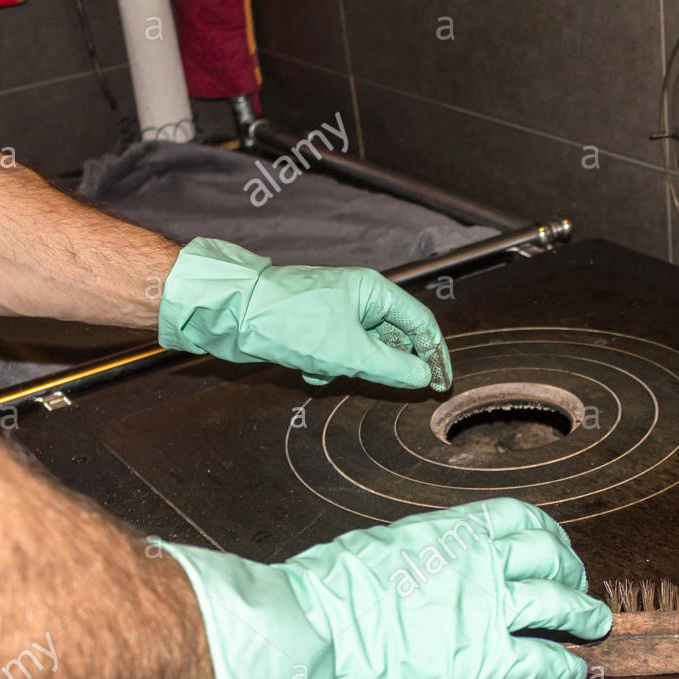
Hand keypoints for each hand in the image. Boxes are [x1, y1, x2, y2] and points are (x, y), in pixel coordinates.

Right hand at [83, 499, 610, 678]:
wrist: (309, 630)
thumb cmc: (325, 590)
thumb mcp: (376, 547)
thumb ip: (415, 551)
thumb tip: (420, 557)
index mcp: (449, 531)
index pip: (518, 518)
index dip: (546, 532)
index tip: (552, 543)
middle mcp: (477, 562)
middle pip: (548, 556)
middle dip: (569, 570)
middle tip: (576, 585)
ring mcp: (484, 610)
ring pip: (558, 605)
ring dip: (582, 615)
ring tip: (594, 625)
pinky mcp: (479, 661)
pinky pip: (540, 662)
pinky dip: (563, 668)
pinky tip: (572, 674)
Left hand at [157, 237, 452, 390]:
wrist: (237, 314)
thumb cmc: (294, 323)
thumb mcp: (351, 352)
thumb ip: (393, 368)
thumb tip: (423, 378)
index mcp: (375, 291)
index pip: (422, 324)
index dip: (435, 356)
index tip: (441, 385)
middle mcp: (360, 298)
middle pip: (393, 338)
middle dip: (384, 365)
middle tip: (383, 387)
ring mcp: (337, 312)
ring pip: (364, 350)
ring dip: (351, 369)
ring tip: (331, 371)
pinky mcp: (317, 327)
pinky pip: (338, 354)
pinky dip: (329, 368)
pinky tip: (310, 372)